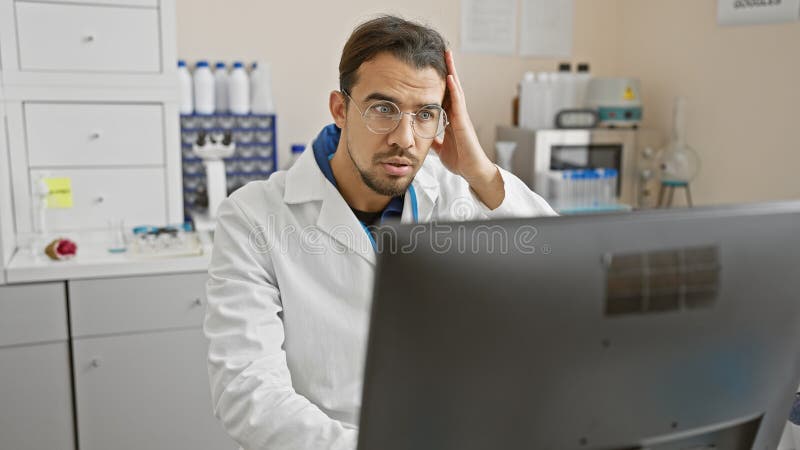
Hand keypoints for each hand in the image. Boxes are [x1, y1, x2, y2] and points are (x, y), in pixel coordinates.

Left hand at [431, 50, 503, 208]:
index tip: (430, 67)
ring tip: (447, 55)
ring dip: (451, 72)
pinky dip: (454, 89)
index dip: (436, 81)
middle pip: (450, 87)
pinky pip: (458, 102)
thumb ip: (434, 140)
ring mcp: (461, 116)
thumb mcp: (440, 148)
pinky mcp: (464, 122)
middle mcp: (456, 114)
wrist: (472, 171)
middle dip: (446, 69)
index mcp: (450, 118)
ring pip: (455, 89)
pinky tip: (449, 77)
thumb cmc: (460, 160)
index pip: (442, 95)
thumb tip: (423, 138)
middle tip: (441, 51)